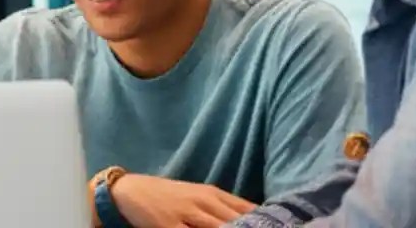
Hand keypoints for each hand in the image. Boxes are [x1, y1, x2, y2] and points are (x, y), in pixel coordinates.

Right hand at [109, 174, 256, 227]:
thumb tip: (256, 217)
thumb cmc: (168, 197)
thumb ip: (224, 208)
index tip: (284, 227)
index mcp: (213, 194)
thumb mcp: (198, 196)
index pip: (248, 209)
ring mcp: (187, 214)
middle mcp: (204, 202)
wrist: (130, 191)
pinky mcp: (169, 226)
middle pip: (238, 221)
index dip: (267, 222)